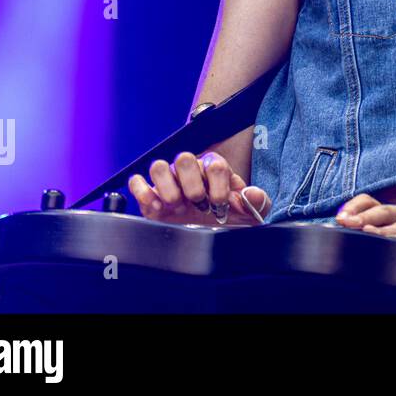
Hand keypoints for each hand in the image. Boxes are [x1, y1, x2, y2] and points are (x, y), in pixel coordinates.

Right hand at [128, 151, 269, 225]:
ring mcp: (168, 182)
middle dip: (192, 185)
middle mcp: (190, 171)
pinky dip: (144, 193)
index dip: (218, 186)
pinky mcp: (150, 195)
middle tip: (198, 204)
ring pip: (158, 166)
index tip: (220, 205)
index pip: (214, 164)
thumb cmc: (229, 219)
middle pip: (184, 158)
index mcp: (214, 169)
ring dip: (168, 189)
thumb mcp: (250, 214)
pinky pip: (137, 182)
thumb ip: (258, 201)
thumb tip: (251, 194)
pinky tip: (158, 209)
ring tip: (178, 207)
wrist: (209, 236)